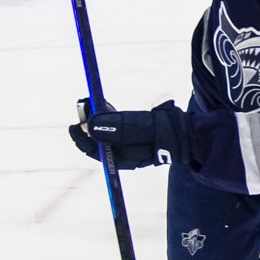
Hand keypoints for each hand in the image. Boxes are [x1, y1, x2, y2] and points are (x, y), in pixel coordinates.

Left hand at [70, 100, 187, 168]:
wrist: (186, 134)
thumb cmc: (165, 133)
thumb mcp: (141, 128)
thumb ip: (117, 127)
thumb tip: (88, 124)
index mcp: (121, 158)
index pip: (93, 149)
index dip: (80, 136)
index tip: (74, 123)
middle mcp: (121, 154)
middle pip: (96, 139)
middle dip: (87, 122)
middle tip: (83, 104)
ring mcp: (126, 144)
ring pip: (104, 131)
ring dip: (96, 116)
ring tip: (92, 100)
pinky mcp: (132, 135)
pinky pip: (113, 126)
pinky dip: (107, 115)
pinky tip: (106, 105)